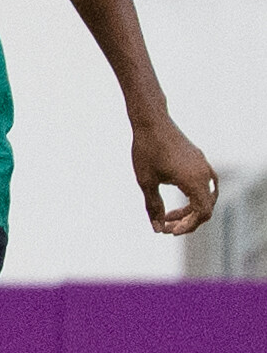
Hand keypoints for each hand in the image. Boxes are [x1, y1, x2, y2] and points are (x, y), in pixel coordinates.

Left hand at [132, 114, 216, 234]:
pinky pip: (203, 184)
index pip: (202, 213)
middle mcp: (204, 173)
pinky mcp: (199, 160)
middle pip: (205, 207)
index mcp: (194, 180)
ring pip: (205, 196)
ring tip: (166, 215)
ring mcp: (204, 165)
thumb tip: (157, 228)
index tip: (170, 231)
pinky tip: (176, 199)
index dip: (188, 226)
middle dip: (187, 221)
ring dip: (188, 210)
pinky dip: (192, 196)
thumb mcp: (146, 182)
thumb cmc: (147, 151)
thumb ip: (153, 207)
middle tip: (166, 227)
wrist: (152, 122)